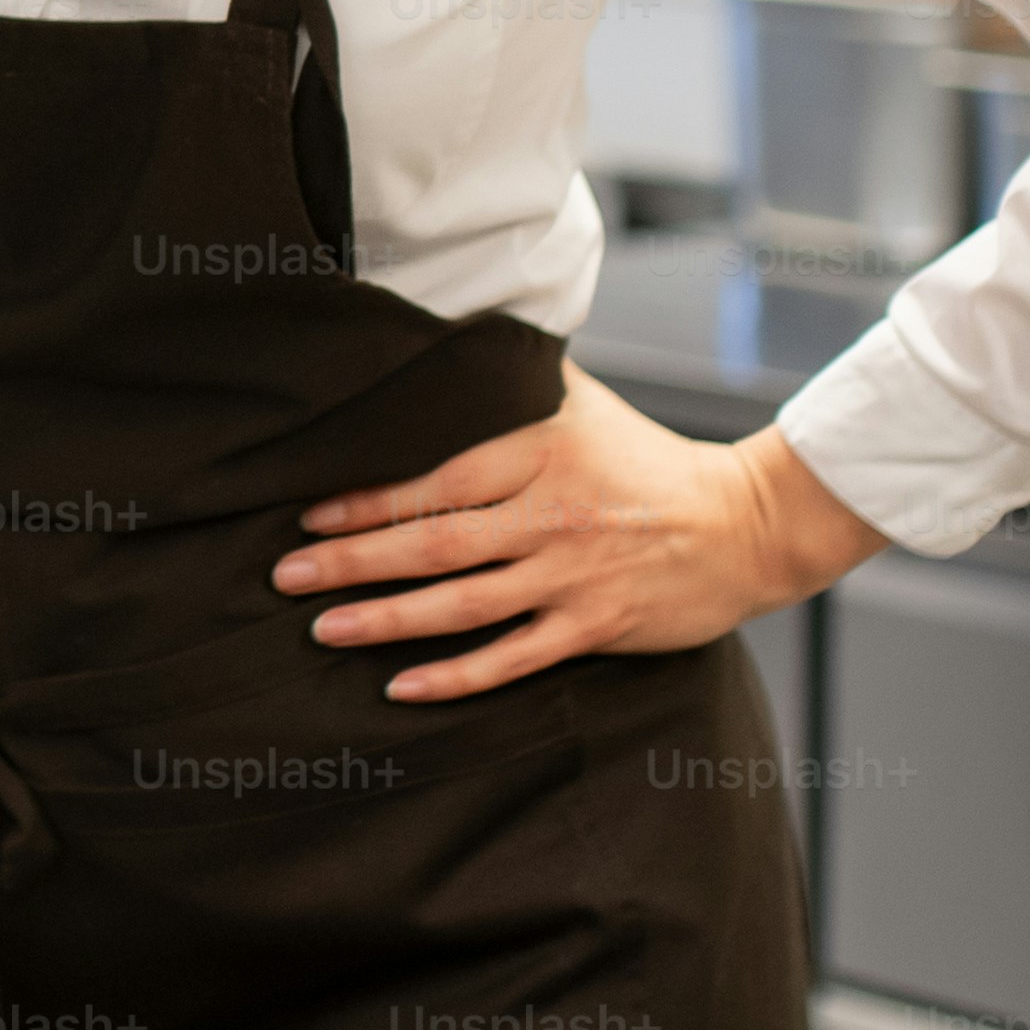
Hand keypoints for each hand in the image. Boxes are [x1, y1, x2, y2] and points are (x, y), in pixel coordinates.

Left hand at [270, 366, 884, 701]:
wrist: (744, 525)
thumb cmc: (648, 458)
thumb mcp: (581, 402)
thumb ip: (511, 381)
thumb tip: (436, 341)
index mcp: (541, 453)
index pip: (437, 478)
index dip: (368, 498)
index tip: (309, 514)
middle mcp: (551, 515)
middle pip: (434, 542)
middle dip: (352, 561)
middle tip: (284, 575)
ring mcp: (572, 576)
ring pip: (461, 603)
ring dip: (386, 619)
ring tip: (322, 628)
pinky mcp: (595, 627)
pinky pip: (512, 658)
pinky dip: (456, 678)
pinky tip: (402, 688)